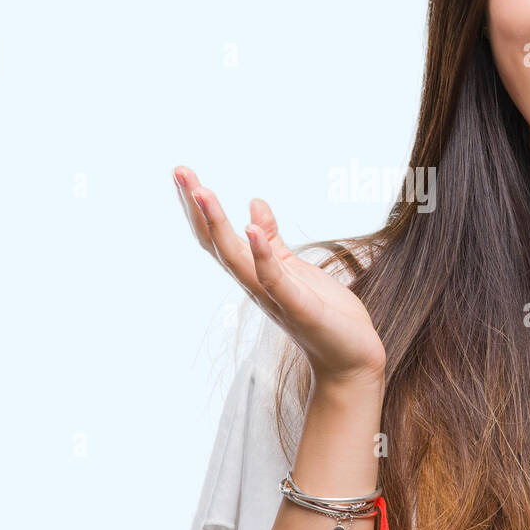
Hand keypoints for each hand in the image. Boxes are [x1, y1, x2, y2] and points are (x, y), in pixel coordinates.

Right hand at [174, 166, 386, 384]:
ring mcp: (274, 297)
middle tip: (179, 171)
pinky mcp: (299, 307)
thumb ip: (272, 240)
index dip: (199, 208)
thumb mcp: (295, 268)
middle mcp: (256, 285)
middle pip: (216, 243)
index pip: (216, 237)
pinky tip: (250, 226)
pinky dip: (261, 254)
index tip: (182, 174)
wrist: (350, 358)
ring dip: (218, 224)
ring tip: (202, 191)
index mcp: (254, 274)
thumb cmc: (324, 314)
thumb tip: (253, 202)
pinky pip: (274, 278)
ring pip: (236, 258)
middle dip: (197, 208)